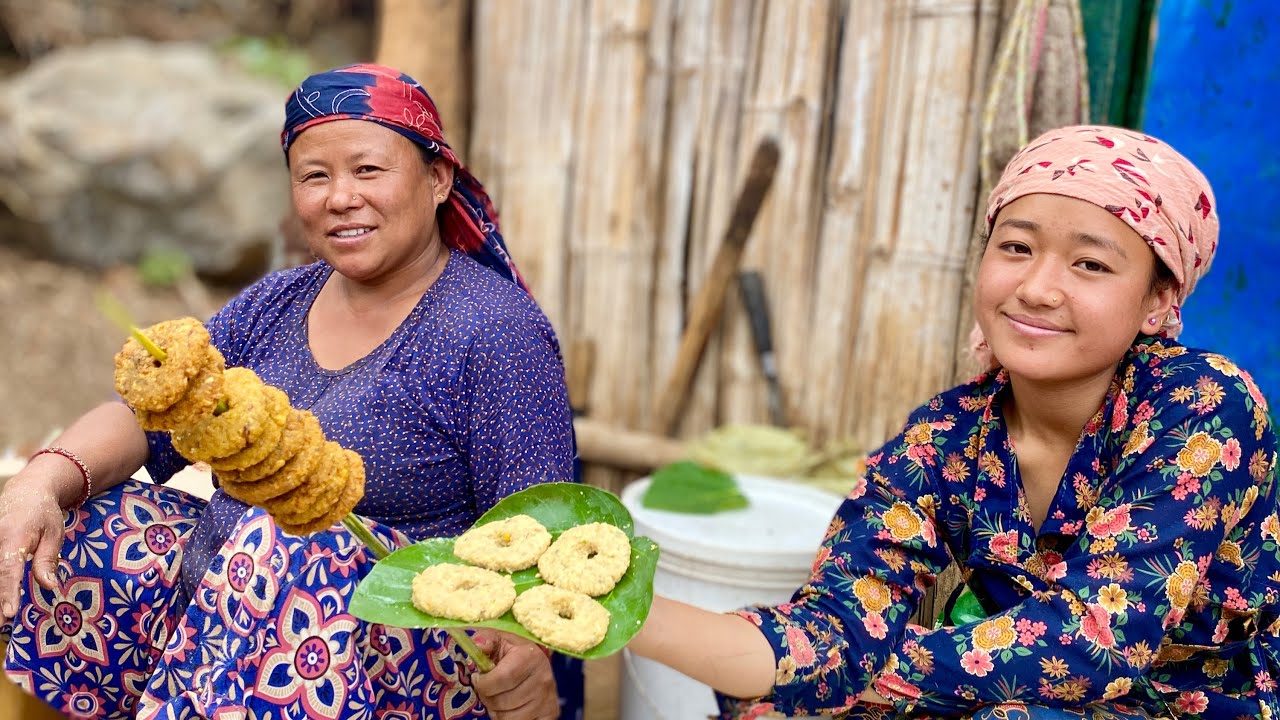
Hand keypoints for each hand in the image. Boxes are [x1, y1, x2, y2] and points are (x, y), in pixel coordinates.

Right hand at [0, 464, 67, 619]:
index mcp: (13, 537)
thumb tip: (49, 587)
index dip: (7, 593)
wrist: (26, 492)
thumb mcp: (54, 534)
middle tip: (0, 627)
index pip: (8, 570)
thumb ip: (47, 561)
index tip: (9, 613)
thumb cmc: (44, 514)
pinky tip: (0, 601)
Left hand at [471, 629, 559, 719]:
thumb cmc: (511, 651)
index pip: (501, 678)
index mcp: (530, 657)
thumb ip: (485, 640)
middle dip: (488, 698)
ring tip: (500, 697)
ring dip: (498, 711)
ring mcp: (548, 699)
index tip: (478, 679)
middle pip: (502, 701)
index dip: (483, 683)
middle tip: (489, 690)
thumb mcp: (498, 639)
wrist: (534, 660)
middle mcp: (542, 679)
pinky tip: (511, 708)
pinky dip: (511, 719)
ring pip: (509, 717)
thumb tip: (478, 645)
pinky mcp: (551, 714)